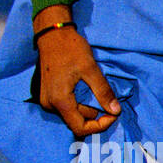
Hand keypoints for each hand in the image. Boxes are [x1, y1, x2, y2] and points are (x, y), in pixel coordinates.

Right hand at [33, 4, 120, 136]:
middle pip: (77, 122)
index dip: (99, 126)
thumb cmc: (70, 48)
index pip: (80, 128)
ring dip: (88, 107)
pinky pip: (67, 106)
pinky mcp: (48, 95)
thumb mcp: (90, 69)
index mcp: (59, 100)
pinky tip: (86, 89)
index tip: (113, 115)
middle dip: (96, 114)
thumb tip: (115, 111)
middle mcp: (50, 104)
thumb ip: (103, 91)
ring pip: (73, 114)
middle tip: (109, 100)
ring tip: (96, 90)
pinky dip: (80, 102)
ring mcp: (47, 100)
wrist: (52, 34)